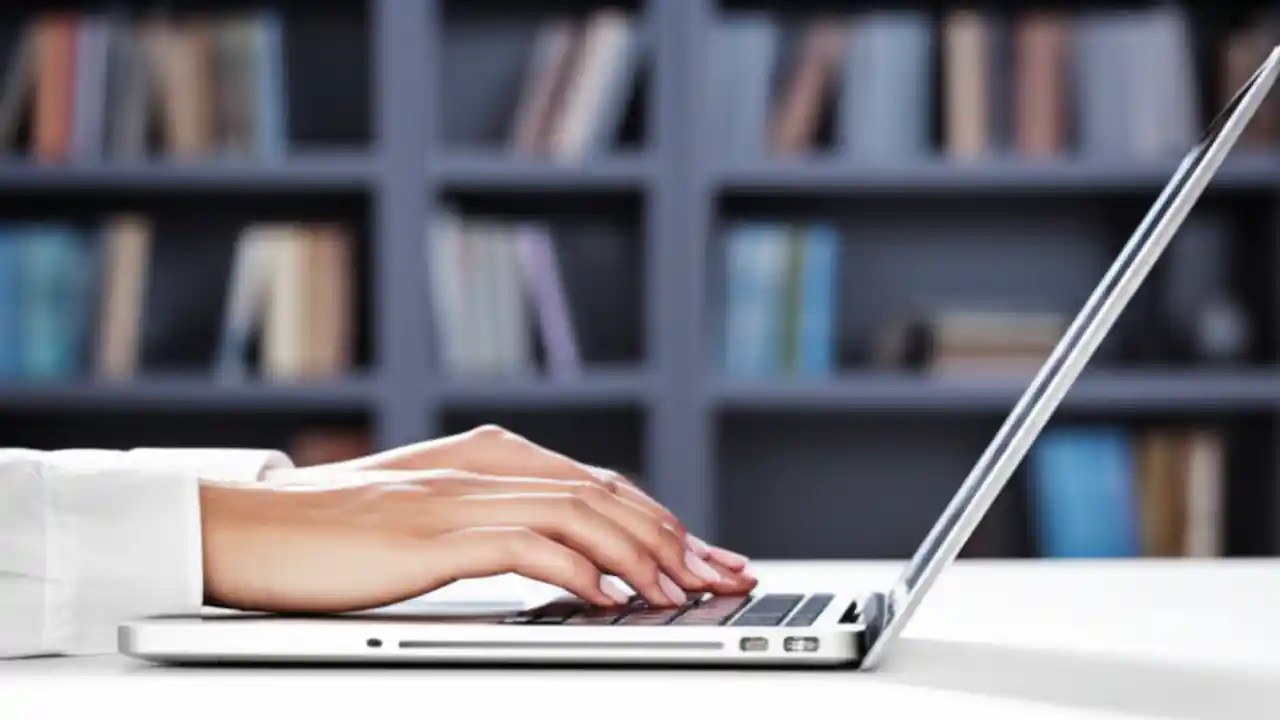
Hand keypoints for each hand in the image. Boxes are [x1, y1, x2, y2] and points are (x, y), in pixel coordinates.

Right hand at [301, 424, 754, 581]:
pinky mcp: (433, 533)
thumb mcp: (431, 517)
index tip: (705, 555)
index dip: (660, 519)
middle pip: (605, 493)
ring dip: (639, 553)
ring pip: (579, 512)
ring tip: (681, 591)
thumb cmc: (337, 532)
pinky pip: (526, 545)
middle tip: (721, 575)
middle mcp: (485, 464)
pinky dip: (576, 568)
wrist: (252, 529)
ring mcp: (460, 494)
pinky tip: (608, 597)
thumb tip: (568, 560)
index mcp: (489, 454)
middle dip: (673, 536)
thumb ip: (495, 520)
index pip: (599, 483)